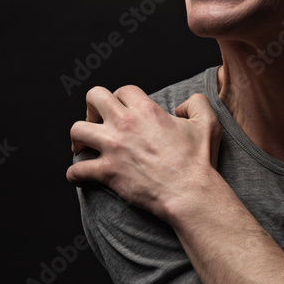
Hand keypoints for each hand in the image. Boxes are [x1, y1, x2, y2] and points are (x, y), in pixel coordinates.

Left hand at [66, 86, 221, 218]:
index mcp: (146, 110)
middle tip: (98, 121)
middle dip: (92, 107)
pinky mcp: (107, 172)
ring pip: (77, 130)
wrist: (190, 192)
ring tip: (84, 146)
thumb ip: (197, 103)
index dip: (123, 98)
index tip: (125, 110)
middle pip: (93, 98)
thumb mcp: (208, 123)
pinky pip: (76, 170)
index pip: (123, 90)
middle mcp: (125, 124)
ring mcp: (113, 148)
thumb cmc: (198, 161)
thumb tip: (181, 106)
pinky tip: (80, 176)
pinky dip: (74, 174)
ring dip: (78, 137)